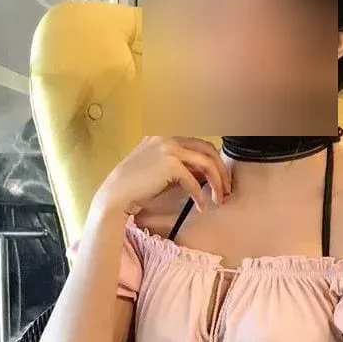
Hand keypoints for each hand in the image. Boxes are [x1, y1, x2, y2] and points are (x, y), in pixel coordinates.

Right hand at [96, 136, 230, 216]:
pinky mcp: (170, 164)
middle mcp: (169, 136)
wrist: (116, 194)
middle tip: (226, 190)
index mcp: (167, 134)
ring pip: (207, 163)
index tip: (222, 178)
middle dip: (222, 171)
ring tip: (219, 199)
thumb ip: (184, 166)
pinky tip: (201, 206)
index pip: (200, 143)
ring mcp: (169, 147)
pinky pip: (194, 180)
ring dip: (217, 183)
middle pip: (209, 150)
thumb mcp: (163, 170)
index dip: (215, 161)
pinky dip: (200, 195)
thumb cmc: (137, 185)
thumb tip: (208, 174)